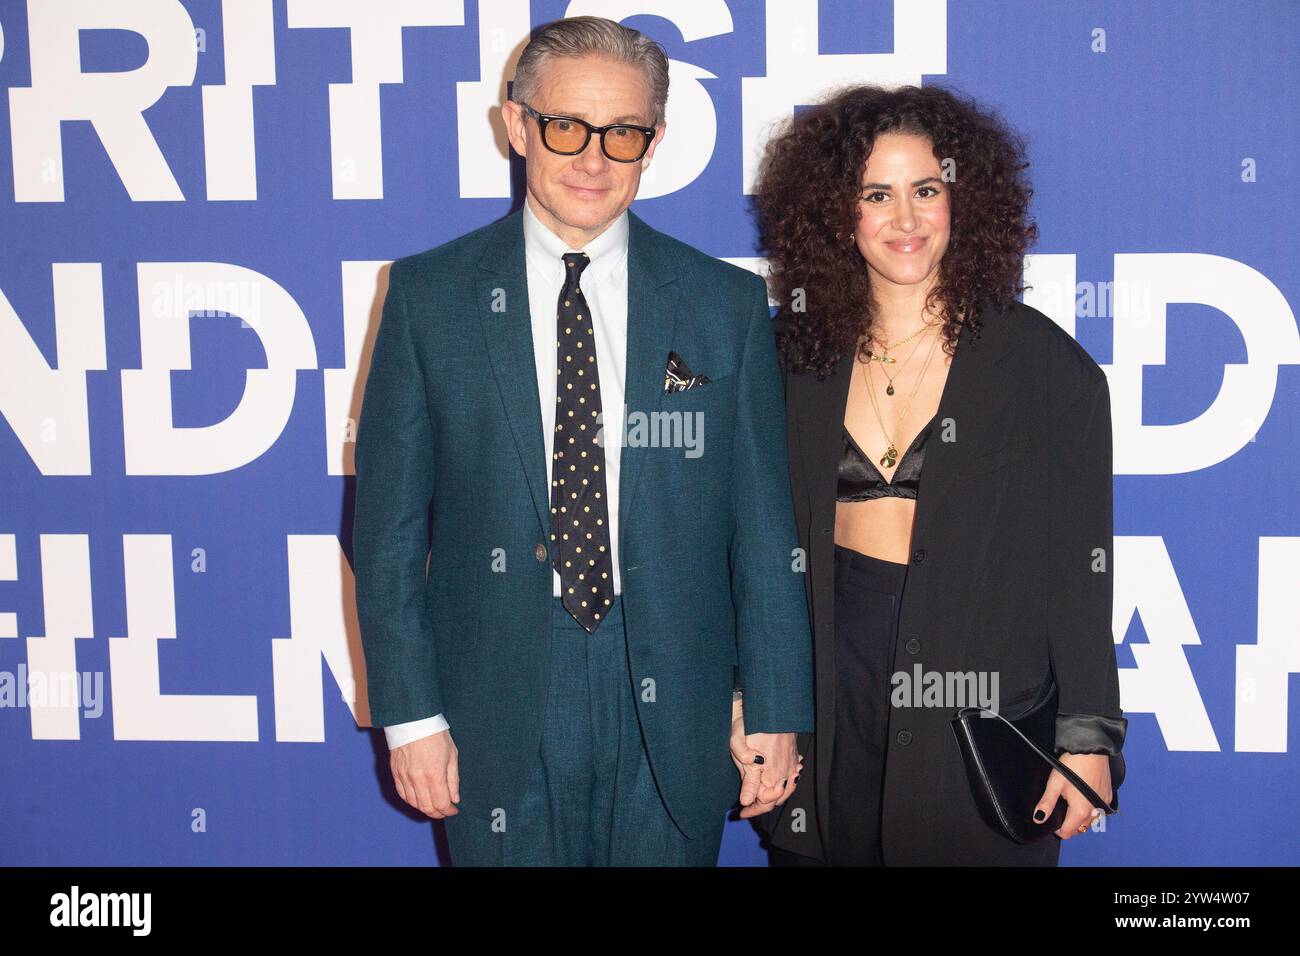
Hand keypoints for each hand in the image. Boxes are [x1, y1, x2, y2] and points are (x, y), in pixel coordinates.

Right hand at [391, 729, 459, 818]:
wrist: (413, 720)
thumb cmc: (435, 734)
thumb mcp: (452, 755)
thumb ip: (453, 779)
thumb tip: (454, 798)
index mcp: (434, 774)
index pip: (441, 804)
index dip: (448, 811)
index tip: (454, 810)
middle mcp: (417, 779)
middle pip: (426, 807)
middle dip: (437, 813)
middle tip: (445, 811)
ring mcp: (404, 776)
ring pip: (413, 803)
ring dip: (425, 808)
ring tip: (434, 805)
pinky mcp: (395, 772)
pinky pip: (402, 794)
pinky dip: (412, 801)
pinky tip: (419, 799)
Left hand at [729, 696, 802, 818]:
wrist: (767, 703)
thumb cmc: (750, 723)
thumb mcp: (739, 748)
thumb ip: (747, 777)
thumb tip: (747, 800)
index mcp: (772, 774)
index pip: (765, 802)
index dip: (753, 810)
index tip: (741, 813)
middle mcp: (786, 772)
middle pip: (776, 799)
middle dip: (762, 805)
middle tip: (747, 810)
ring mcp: (792, 764)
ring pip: (786, 789)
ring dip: (773, 796)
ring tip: (759, 799)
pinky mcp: (795, 755)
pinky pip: (793, 777)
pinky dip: (785, 785)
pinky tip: (778, 783)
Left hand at [1033, 752, 1111, 839]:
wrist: (1091, 750)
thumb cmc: (1072, 765)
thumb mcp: (1055, 784)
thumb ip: (1047, 803)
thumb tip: (1038, 818)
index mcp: (1080, 811)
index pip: (1068, 833)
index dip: (1057, 830)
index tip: (1052, 822)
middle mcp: (1095, 811)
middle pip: (1080, 829)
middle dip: (1069, 825)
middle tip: (1060, 812)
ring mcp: (1103, 804)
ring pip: (1091, 821)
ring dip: (1082, 819)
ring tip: (1071, 806)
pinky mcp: (1108, 796)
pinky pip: (1100, 810)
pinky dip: (1092, 809)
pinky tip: (1084, 798)